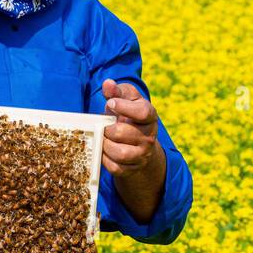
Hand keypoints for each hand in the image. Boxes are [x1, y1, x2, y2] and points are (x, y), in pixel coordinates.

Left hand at [100, 78, 166, 220]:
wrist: (138, 145)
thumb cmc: (129, 116)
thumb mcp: (126, 100)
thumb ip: (117, 91)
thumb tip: (107, 84)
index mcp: (150, 116)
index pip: (143, 112)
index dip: (124, 107)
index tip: (110, 104)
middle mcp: (149, 137)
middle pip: (123, 133)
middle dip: (107, 129)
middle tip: (103, 126)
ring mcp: (142, 154)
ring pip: (119, 153)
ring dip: (105, 145)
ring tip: (103, 138)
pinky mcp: (132, 169)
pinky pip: (114, 167)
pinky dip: (104, 159)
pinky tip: (103, 150)